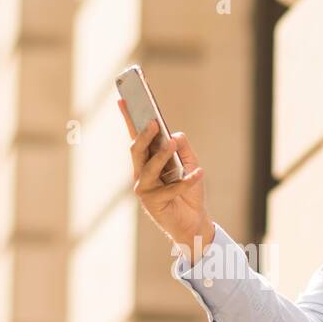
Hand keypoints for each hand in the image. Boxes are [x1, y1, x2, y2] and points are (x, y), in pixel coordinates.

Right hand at [118, 98, 213, 256]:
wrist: (194, 222)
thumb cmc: (188, 193)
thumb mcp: (190, 165)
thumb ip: (183, 149)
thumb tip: (174, 135)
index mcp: (147, 162)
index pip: (137, 137)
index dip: (129, 119)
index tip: (123, 99)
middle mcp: (141, 174)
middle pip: (137, 150)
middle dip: (144, 135)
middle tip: (154, 123)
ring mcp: (144, 189)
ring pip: (149, 168)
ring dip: (161, 155)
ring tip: (172, 144)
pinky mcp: (152, 203)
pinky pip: (170, 188)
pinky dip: (186, 181)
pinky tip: (199, 174)